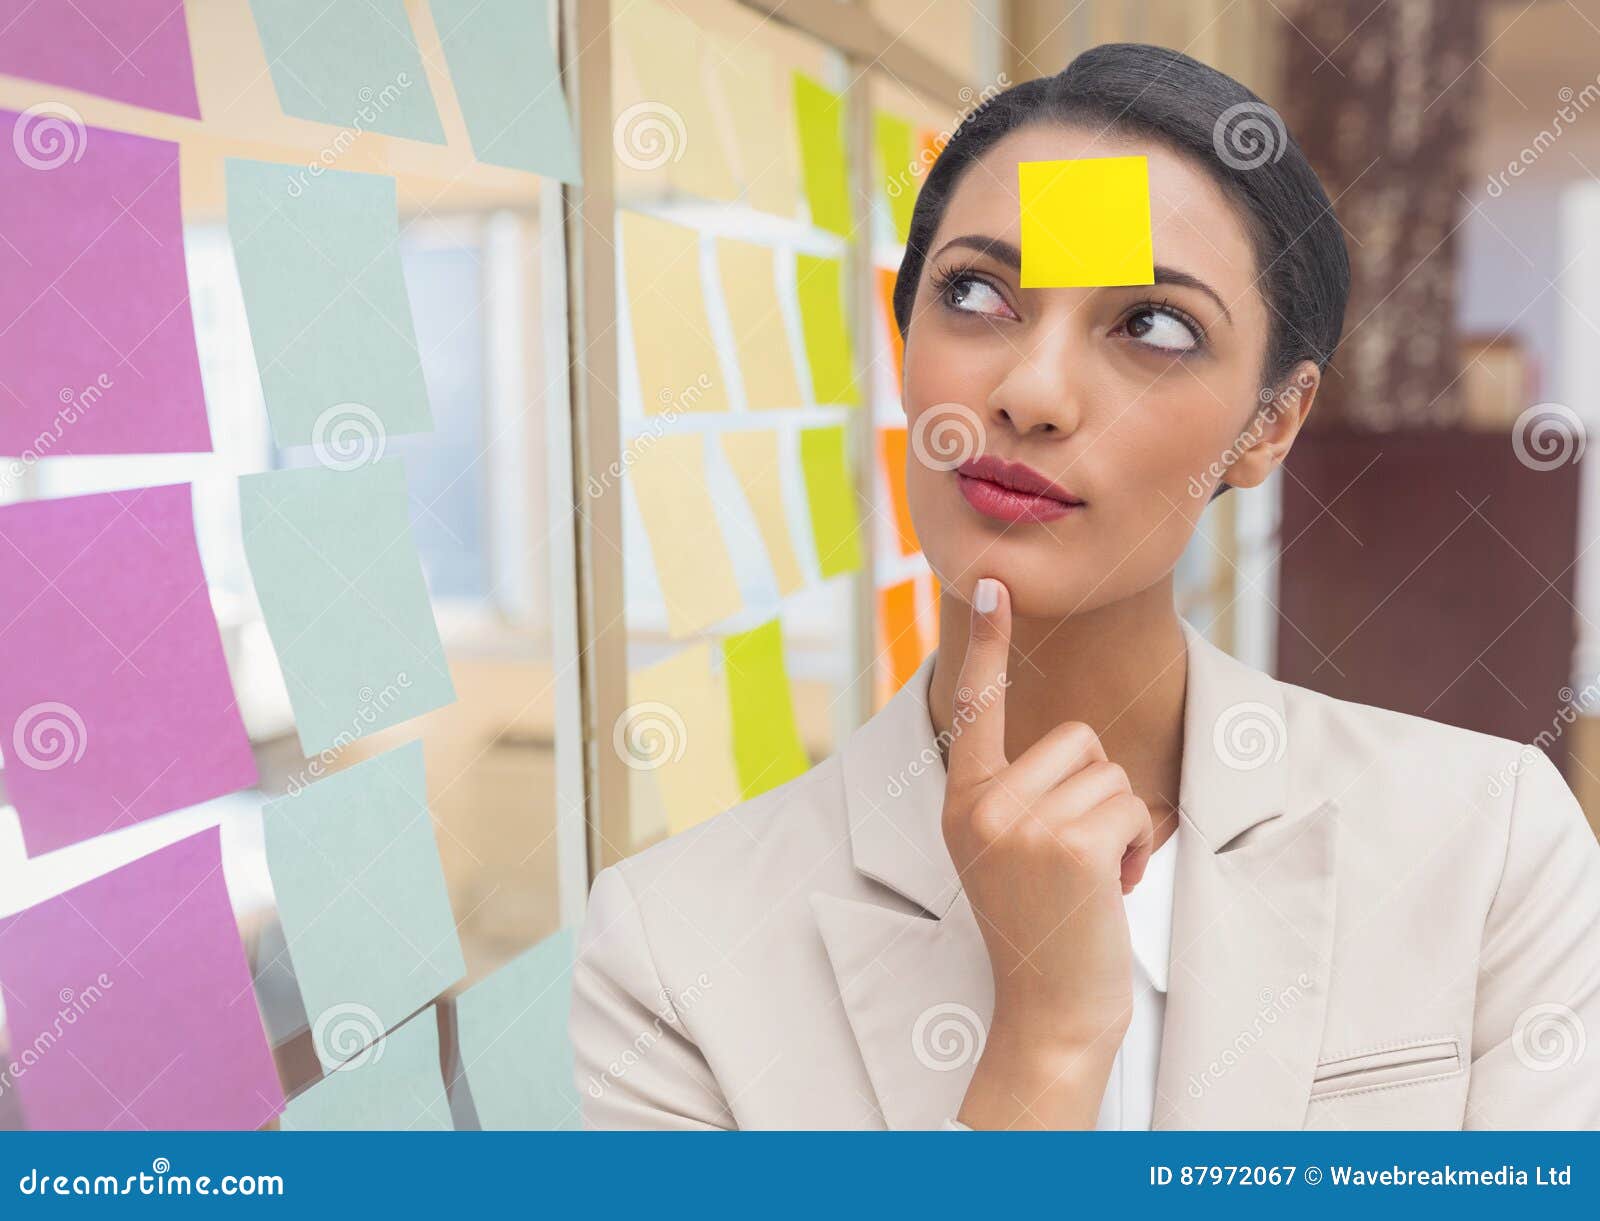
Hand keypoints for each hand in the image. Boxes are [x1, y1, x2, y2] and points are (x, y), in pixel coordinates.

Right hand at [943, 577, 1154, 1128]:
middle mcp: (980, 804)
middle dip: (1096, 791)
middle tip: (1074, 857)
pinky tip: (1109, 888)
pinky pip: (1129, 807)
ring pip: (1109, 772)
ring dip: (1119, 823)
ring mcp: (1019, 824)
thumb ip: (1016, 793)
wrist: (1049, 1008)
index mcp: (961, 799)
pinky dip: (1136, 847)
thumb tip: (1065, 745)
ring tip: (1089, 877)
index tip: (994, 584)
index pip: (974, 706)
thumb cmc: (1042, 924)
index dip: (987, 643)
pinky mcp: (1066, 845)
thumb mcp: (1007, 849)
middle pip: (1076, 738)